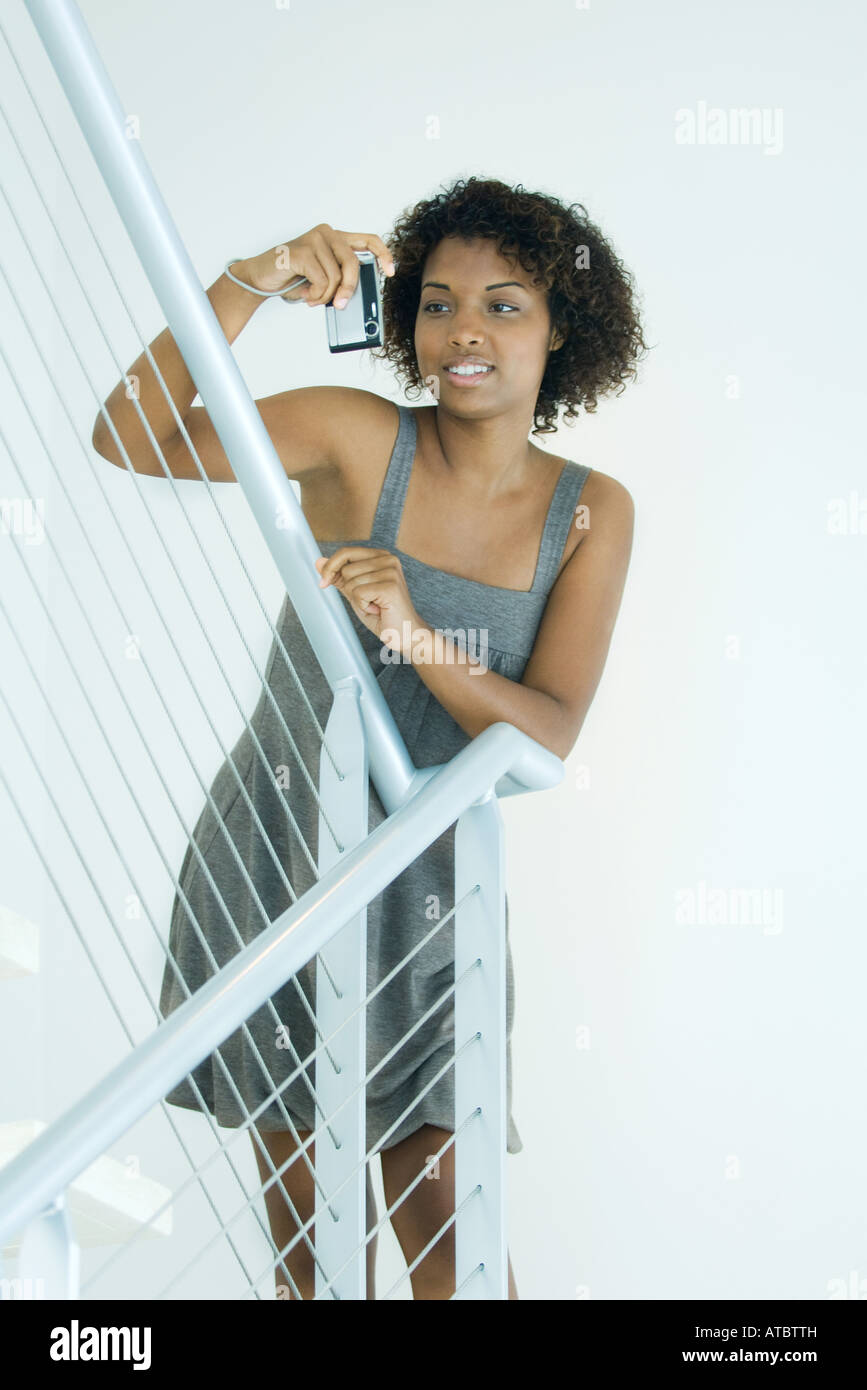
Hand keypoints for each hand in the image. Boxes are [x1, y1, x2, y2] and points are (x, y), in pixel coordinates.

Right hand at [241, 224, 394, 303]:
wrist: (262, 277)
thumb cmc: (293, 277)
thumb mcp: (322, 278)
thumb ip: (340, 280)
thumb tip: (355, 295)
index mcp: (336, 239)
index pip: (368, 240)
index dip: (383, 255)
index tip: (390, 272)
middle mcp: (327, 234)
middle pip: (353, 263)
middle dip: (349, 289)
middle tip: (341, 305)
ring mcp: (314, 239)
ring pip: (336, 275)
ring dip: (326, 295)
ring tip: (313, 298)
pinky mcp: (302, 250)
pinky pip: (321, 280)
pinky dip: (316, 294)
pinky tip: (306, 295)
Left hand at [315, 548, 420, 653]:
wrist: (405, 634)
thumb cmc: (383, 614)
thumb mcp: (356, 592)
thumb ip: (339, 576)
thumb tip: (318, 562)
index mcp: (381, 556)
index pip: (346, 552)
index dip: (330, 567)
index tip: (323, 582)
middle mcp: (388, 559)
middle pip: (346, 569)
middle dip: (350, 590)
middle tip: (369, 601)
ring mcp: (391, 571)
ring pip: (351, 582)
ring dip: (358, 600)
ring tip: (375, 605)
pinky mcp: (390, 586)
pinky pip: (358, 594)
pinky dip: (363, 606)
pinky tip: (378, 610)